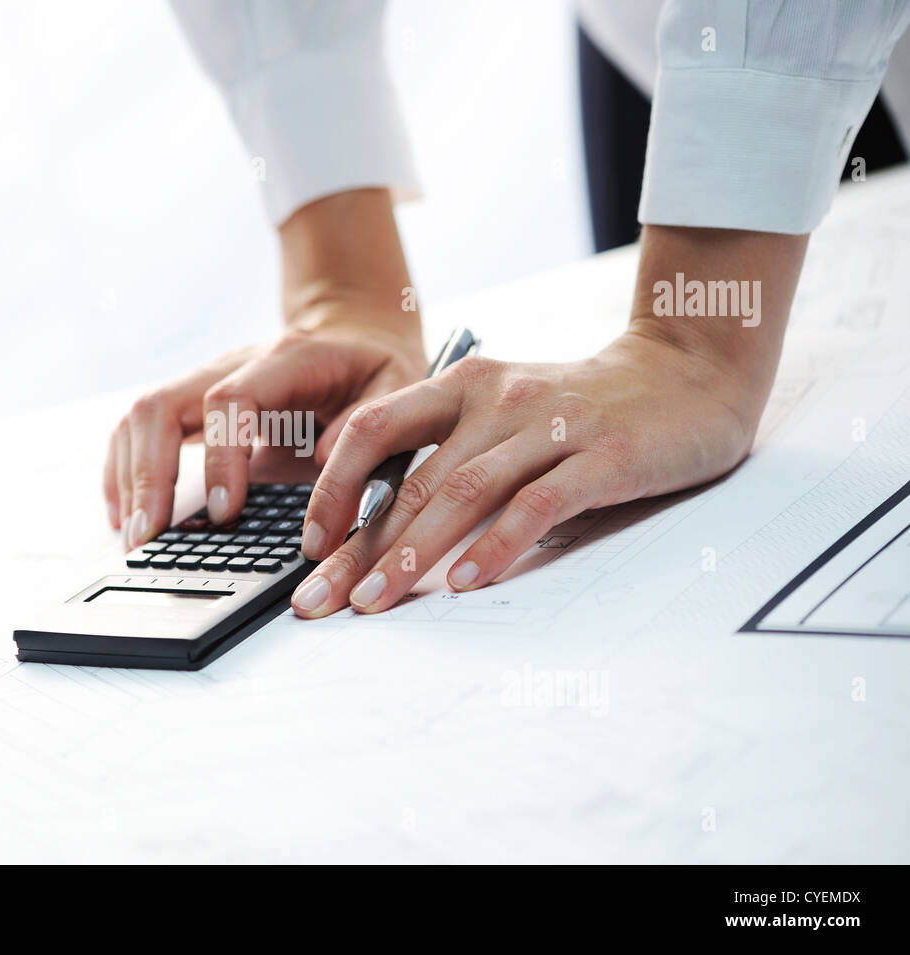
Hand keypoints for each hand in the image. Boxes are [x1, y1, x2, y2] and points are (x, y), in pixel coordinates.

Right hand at [103, 187, 424, 548]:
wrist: (353, 334)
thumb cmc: (373, 368)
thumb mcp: (395, 388)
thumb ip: (366, 424)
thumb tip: (319, 459)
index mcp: (283, 361)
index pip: (229, 402)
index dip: (220, 457)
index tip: (224, 511)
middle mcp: (230, 366)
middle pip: (162, 407)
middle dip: (149, 476)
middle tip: (149, 537)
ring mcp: (203, 382)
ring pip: (139, 417)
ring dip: (128, 479)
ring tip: (133, 536)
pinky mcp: (191, 404)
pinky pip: (138, 430)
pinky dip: (122, 472)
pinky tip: (123, 513)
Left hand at [291, 224, 809, 616]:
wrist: (687, 372)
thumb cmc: (582, 407)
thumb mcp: (502, 412)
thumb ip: (449, 452)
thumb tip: (378, 524)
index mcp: (462, 387)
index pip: (374, 431)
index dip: (333, 488)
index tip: (311, 545)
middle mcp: (496, 401)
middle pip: (411, 480)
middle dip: (357, 548)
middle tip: (319, 601)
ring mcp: (549, 426)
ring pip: (463, 492)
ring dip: (412, 554)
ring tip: (375, 601)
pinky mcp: (602, 456)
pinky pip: (537, 504)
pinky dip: (498, 544)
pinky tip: (467, 581)